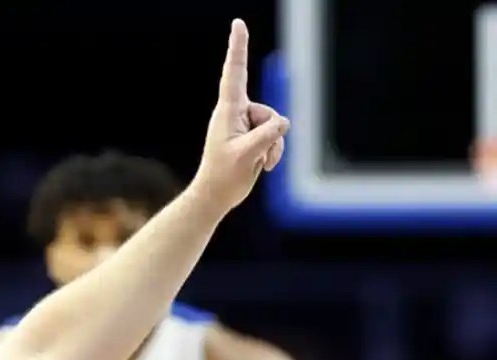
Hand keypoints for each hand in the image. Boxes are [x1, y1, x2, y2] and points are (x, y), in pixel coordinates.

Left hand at [191, 19, 289, 213]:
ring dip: (272, 147)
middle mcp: (235, 113)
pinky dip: (273, 152)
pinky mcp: (252, 136)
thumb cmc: (224, 176)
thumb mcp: (247, 154)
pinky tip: (263, 166)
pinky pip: (275, 137)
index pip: (234, 73)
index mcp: (227, 111)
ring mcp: (244, 125)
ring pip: (275, 126)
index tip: (238, 24)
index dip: (238, 48)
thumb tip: (283, 122)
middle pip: (268, 111)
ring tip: (258, 163)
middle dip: (270, 135)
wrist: (216, 196)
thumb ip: (267, 135)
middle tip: (253, 156)